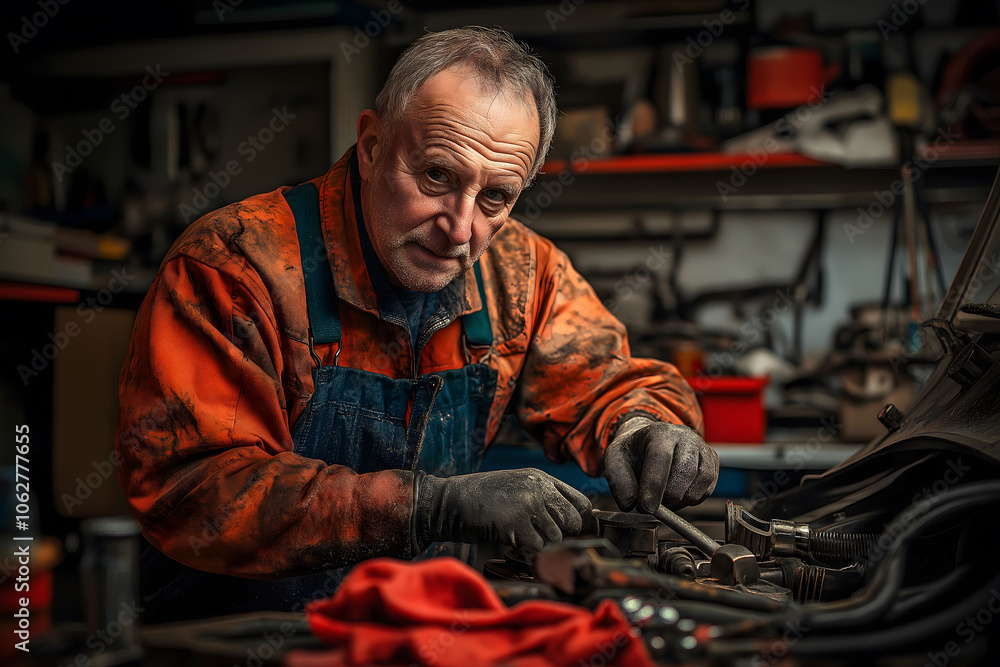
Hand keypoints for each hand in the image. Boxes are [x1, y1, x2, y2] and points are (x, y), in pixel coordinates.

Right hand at [413, 468, 591, 552]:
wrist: (449, 502)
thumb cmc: (481, 498)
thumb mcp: (516, 486)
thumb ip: (542, 498)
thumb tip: (570, 523)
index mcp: (541, 478)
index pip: (580, 502)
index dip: (580, 521)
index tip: (573, 533)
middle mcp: (538, 488)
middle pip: (572, 521)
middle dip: (562, 536)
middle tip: (543, 541)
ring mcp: (528, 505)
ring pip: (555, 537)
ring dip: (541, 546)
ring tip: (523, 541)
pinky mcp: (515, 524)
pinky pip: (537, 548)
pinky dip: (528, 554)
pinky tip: (514, 546)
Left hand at [604, 417, 718, 512]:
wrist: (648, 442)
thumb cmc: (633, 453)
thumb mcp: (615, 461)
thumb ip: (618, 481)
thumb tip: (631, 504)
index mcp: (658, 432)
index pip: (660, 457)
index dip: (653, 485)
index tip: (646, 507)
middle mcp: (684, 435)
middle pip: (685, 471)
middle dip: (668, 496)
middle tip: (654, 504)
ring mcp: (701, 446)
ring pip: (701, 480)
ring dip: (682, 499)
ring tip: (665, 499)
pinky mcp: (712, 460)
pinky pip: (708, 486)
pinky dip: (693, 498)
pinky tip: (678, 495)